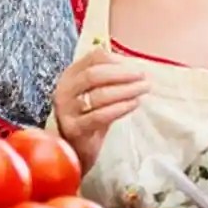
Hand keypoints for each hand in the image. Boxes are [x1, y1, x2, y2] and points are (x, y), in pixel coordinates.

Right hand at [52, 47, 149, 171]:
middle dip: (122, 74)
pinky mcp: (74, 129)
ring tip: (143, 89)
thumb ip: (111, 78)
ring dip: (125, 90)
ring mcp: (67, 110)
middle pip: (94, 74)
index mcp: (71, 75)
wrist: (74, 149)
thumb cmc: (89, 116)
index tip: (136, 65)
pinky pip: (99, 116)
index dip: (117, 60)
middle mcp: (65, 90)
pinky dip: (119, 108)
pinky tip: (133, 104)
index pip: (94, 58)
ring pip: (98, 95)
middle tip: (143, 76)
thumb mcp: (97, 93)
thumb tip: (137, 65)